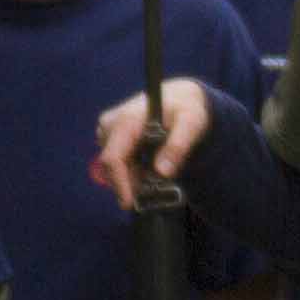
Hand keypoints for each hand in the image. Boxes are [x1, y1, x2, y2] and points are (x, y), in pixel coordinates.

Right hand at [85, 77, 217, 203]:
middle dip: (128, 184)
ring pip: (113, 165)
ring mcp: (107, 129)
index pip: (114, 157)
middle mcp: (111, 123)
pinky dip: (130, 170)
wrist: (179, 97)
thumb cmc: (186, 109)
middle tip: (151, 195)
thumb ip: (178, 146)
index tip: (130, 202)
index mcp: (128, 119)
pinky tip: (147, 170)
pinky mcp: (109, 135)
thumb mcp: (192, 123)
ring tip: (154, 179)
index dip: (120, 182)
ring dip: (131, 178)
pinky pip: (116, 160)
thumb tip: (162, 172)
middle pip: (111, 165)